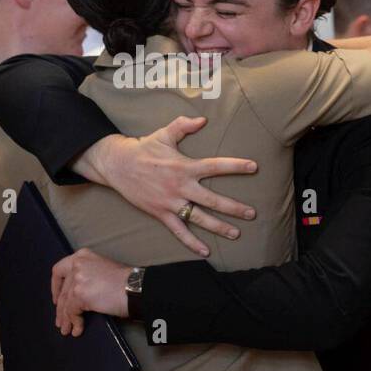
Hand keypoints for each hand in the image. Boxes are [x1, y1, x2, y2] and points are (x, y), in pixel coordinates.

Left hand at [50, 248, 129, 336]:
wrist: (136, 288)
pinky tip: (77, 329)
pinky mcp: (79, 295)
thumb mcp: (103, 269)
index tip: (57, 299)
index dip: (56, 287)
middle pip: (63, 291)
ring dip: (66, 319)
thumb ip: (88, 275)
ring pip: (65, 303)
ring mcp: (77, 280)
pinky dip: (75, 322)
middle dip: (61, 309)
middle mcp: (77, 266)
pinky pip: (72, 312)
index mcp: (83, 256)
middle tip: (61, 321)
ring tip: (66, 329)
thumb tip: (78, 293)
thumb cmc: (127, 281)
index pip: (59, 270)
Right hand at [89, 117, 258, 256]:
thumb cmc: (144, 148)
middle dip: (234, 208)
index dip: (236, 166)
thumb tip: (203, 119)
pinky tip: (206, 252)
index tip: (254, 167)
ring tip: (236, 234)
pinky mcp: (161, 213)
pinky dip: (192, 243)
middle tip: (252, 214)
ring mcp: (171, 202)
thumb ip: (184, 125)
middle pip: (212, 200)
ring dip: (219, 227)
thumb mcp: (164, 134)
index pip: (216, 166)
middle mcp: (180, 186)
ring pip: (199, 218)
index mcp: (185, 166)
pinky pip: (178, 231)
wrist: (116, 164)